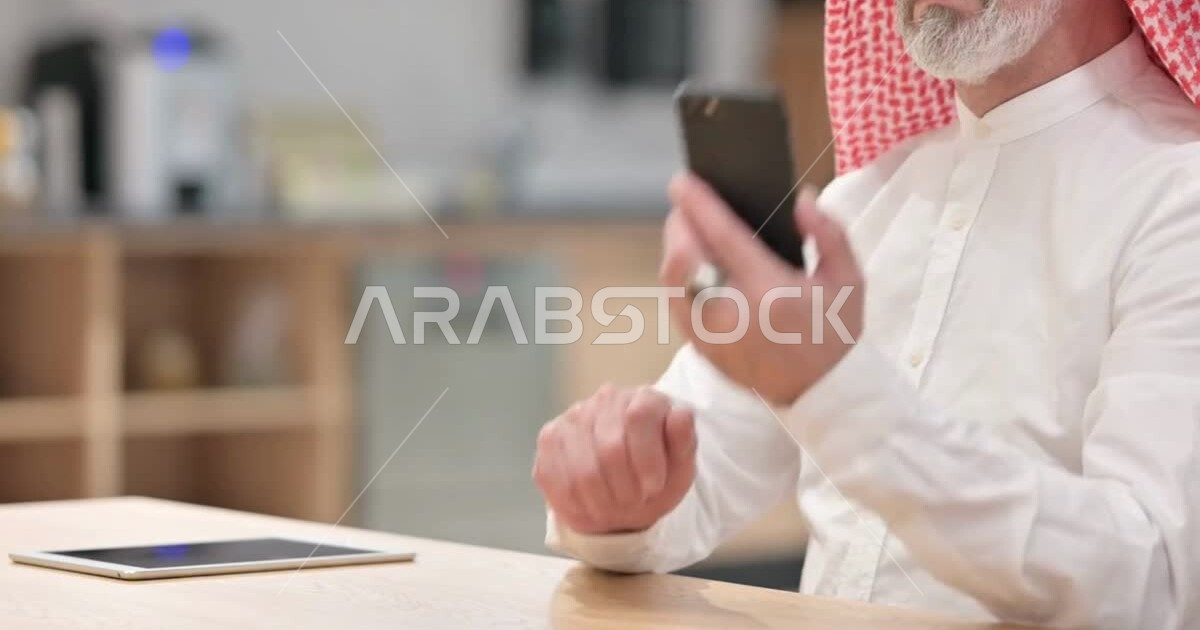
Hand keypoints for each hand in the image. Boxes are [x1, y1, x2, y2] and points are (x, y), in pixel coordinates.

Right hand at [532, 385, 696, 534]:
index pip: (639, 417)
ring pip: (582, 471)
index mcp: (645, 398)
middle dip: (625, 488)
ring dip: (601, 501)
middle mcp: (606, 399)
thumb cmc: (656, 476)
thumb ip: (684, 442)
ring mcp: (574, 417)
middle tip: (633, 501)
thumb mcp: (680, 467)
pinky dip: (576, 504)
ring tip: (613, 506)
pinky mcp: (550, 438)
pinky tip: (590, 504)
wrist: (627, 492)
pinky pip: (556, 479)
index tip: (653, 487)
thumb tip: (681, 415)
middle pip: (610, 448)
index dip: (646, 460)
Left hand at [659, 172, 865, 405]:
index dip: (698, 205)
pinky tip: (689, 266)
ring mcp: (712, 335)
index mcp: (770, 291)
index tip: (682, 182)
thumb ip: (828, 233)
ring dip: (674, 249)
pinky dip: (676, 279)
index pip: (722, 237)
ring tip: (686, 231)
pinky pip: (675, 305)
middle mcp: (733, 314)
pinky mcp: (702, 349)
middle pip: (684, 258)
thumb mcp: (849, 278)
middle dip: (679, 224)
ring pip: (672, 282)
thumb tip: (800, 199)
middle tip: (684, 206)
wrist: (821, 392)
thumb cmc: (835, 331)